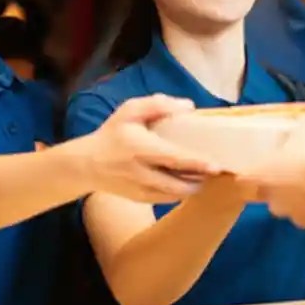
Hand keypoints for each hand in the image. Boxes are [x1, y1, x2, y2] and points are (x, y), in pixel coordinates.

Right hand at [86, 94, 220, 202]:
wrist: (88, 164)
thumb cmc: (113, 133)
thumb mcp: (130, 111)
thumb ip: (158, 105)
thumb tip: (189, 107)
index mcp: (138, 148)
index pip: (172, 158)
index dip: (196, 163)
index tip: (216, 165)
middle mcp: (139, 172)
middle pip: (177, 183)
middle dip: (200, 180)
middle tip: (216, 171)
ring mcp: (140, 189)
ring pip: (175, 194)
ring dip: (193, 187)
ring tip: (205, 176)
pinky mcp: (141, 199)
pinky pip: (167, 199)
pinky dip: (181, 192)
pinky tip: (189, 182)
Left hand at [236, 120, 304, 230]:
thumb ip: (297, 133)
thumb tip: (295, 137)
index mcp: (263, 174)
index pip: (245, 176)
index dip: (253, 169)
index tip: (265, 162)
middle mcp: (271, 199)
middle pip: (268, 190)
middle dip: (279, 181)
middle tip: (298, 167)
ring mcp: (293, 216)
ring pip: (290, 203)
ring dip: (300, 195)